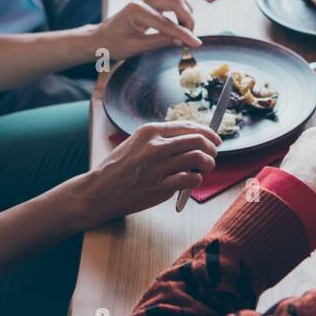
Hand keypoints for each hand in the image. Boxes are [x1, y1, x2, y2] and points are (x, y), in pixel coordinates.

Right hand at [87, 121, 221, 221]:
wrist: (100, 190)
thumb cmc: (118, 167)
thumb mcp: (136, 142)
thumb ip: (161, 139)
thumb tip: (191, 138)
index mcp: (150, 131)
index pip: (188, 126)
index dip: (207, 132)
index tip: (215, 138)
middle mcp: (156, 146)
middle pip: (198, 140)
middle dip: (212, 147)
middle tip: (213, 154)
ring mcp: (158, 167)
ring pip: (198, 158)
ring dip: (208, 164)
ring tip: (205, 168)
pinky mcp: (160, 187)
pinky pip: (190, 179)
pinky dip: (197, 179)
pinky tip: (192, 181)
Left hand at [94, 0, 201, 60]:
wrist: (102, 37)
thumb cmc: (114, 44)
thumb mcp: (136, 48)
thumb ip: (159, 42)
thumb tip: (181, 41)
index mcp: (136, 10)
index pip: (167, 22)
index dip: (184, 34)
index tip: (196, 44)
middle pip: (176, 0)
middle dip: (187, 18)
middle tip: (188, 36)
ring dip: (185, 8)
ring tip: (183, 26)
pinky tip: (179, 9)